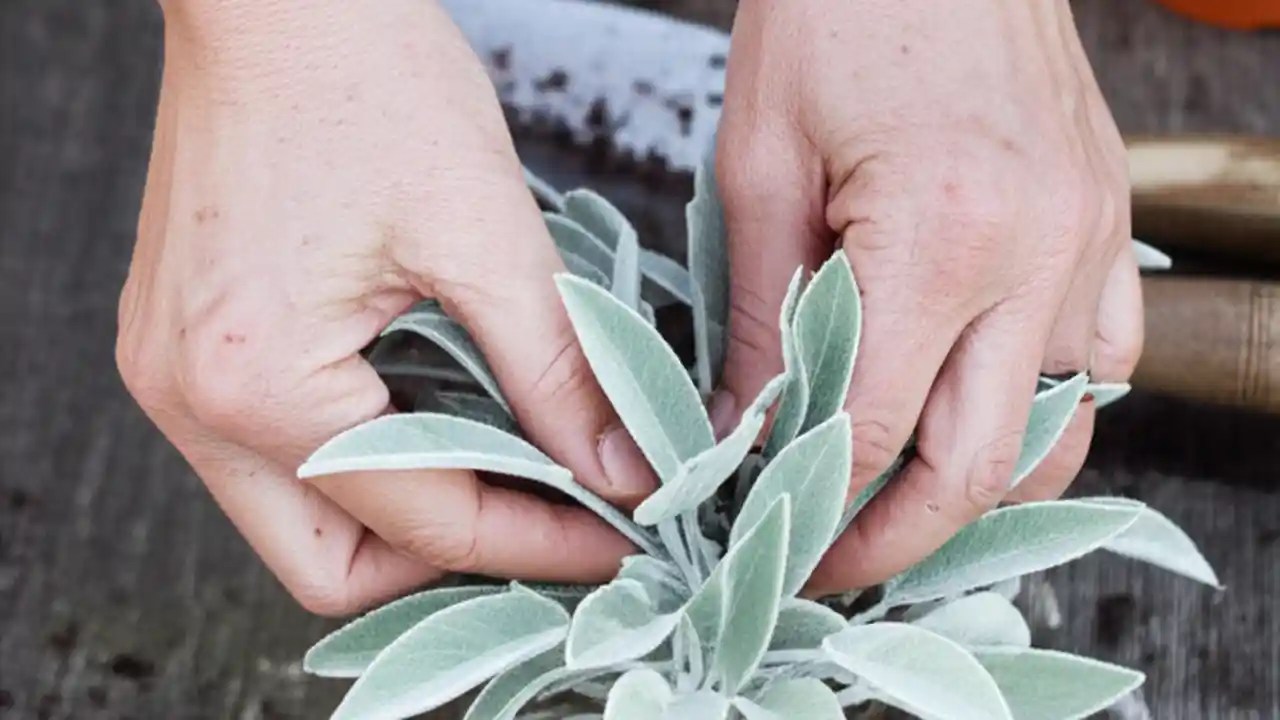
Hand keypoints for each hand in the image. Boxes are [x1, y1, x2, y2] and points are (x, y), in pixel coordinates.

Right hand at [117, 0, 653, 615]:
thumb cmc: (362, 74)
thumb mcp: (485, 230)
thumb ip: (557, 370)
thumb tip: (618, 470)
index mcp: (259, 380)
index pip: (426, 522)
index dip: (538, 544)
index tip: (613, 538)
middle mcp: (193, 400)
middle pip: (330, 567)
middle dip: (449, 561)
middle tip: (549, 525)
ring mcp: (173, 376)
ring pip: (297, 519)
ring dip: (403, 512)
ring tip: (503, 474)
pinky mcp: (181, 345)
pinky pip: (271, 456)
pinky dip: (358, 459)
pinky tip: (432, 421)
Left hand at [715, 0, 1141, 592]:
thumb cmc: (840, 8)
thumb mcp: (761, 163)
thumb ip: (761, 312)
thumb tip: (745, 425)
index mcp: (940, 234)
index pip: (876, 426)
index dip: (816, 504)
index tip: (772, 534)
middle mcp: (1038, 250)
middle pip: (980, 462)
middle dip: (897, 536)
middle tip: (833, 561)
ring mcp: (1088, 238)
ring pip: (1058, 429)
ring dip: (979, 489)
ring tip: (904, 512)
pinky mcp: (1104, 219)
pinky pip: (1104, 358)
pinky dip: (1046, 412)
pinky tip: (984, 418)